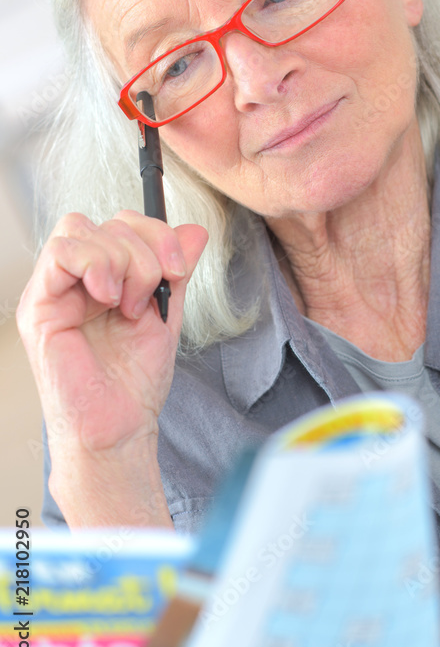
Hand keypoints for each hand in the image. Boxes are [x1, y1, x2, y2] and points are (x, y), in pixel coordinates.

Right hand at [17, 210, 207, 523]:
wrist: (121, 426)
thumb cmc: (135, 382)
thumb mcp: (167, 313)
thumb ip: (176, 270)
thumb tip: (195, 231)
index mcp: (102, 278)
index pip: (122, 223)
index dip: (157, 233)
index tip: (179, 268)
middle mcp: (74, 280)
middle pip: (106, 221)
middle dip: (146, 250)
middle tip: (153, 294)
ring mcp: (52, 291)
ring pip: (82, 229)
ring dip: (123, 262)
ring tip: (129, 305)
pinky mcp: (38, 308)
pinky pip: (60, 253)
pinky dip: (95, 265)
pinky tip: (109, 299)